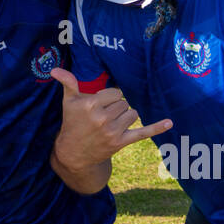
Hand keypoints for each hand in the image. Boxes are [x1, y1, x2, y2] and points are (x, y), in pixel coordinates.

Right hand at [51, 67, 171, 171]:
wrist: (73, 153)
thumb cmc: (72, 123)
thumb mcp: (68, 102)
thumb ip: (67, 83)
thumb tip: (54, 70)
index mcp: (90, 105)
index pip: (115, 93)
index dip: (109, 98)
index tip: (100, 105)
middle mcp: (102, 118)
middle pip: (124, 103)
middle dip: (116, 108)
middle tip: (103, 117)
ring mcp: (112, 131)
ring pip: (132, 114)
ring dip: (125, 117)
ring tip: (111, 124)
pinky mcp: (121, 143)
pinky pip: (142, 132)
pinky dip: (156, 128)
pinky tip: (169, 123)